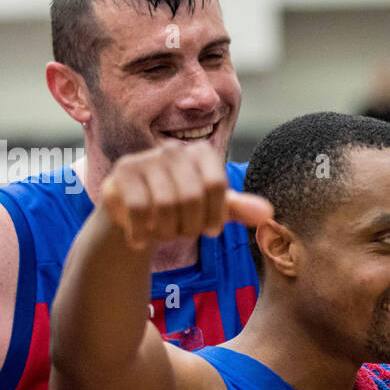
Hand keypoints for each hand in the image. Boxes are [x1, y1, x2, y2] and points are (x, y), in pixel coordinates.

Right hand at [100, 142, 272, 249]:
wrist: (133, 214)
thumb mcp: (213, 210)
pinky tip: (140, 239)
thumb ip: (239, 210)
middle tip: (182, 233)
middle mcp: (174, 150)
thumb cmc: (181, 210)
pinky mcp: (122, 173)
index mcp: (202, 153)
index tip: (211, 229)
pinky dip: (142, 232)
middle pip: (191, 196)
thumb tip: (268, 213)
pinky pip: (138, 208)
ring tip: (162, 233)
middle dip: (189, 227)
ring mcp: (145, 159)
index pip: (216, 186)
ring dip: (165, 231)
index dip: (215, 216)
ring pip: (163, 204)